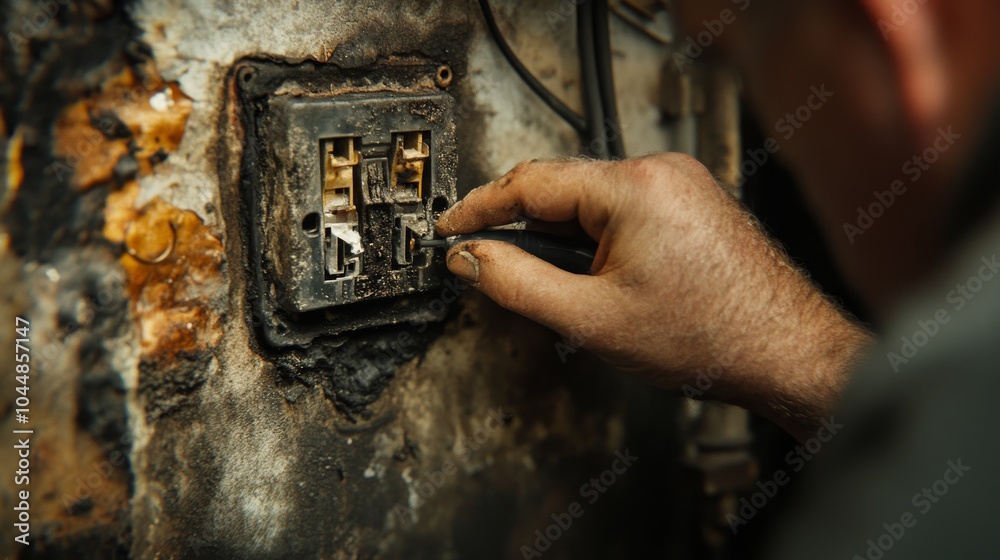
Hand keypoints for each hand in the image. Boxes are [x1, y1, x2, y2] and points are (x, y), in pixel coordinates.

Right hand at [436, 154, 871, 440]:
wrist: (785, 351)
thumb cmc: (709, 336)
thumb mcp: (591, 319)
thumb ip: (517, 283)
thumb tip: (469, 258)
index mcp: (633, 187)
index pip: (530, 183)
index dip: (479, 208)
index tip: (449, 228)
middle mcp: (660, 170)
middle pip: (559, 187)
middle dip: (521, 225)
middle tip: (488, 261)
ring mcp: (680, 182)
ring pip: (589, 199)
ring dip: (560, 235)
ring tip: (560, 285)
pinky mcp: (690, 200)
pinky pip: (621, 207)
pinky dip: (593, 236)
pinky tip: (596, 275)